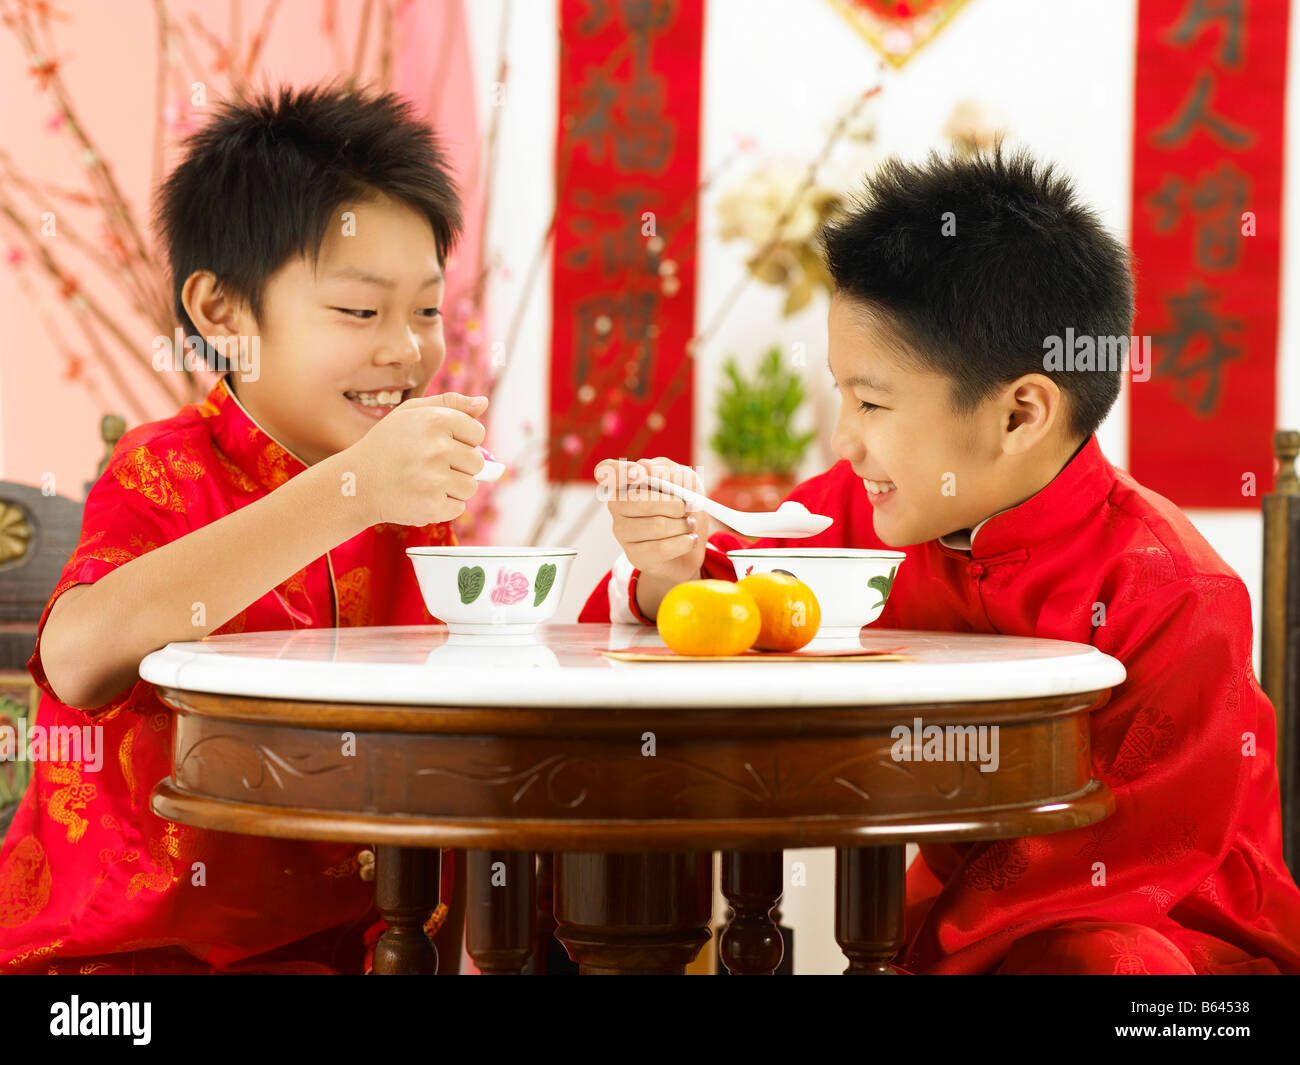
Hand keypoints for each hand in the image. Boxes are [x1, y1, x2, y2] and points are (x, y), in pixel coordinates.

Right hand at [346, 392, 487, 525]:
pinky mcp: (432, 506)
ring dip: (452, 487)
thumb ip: (449, 404)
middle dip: (458, 465)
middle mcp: (437, 448)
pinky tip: (421, 497)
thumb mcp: (411, 414)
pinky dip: (443, 506)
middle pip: (477, 462)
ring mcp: (435, 479)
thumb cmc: (386, 445)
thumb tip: (483, 402)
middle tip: (428, 465)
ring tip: (424, 481)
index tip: (439, 444)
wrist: (356, 483)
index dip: (461, 440)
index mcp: (435, 420)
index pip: (477, 433)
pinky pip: (458, 508)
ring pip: (470, 487)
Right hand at [595, 456, 707, 585]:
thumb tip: (646, 467)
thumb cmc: (682, 506)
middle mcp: (617, 505)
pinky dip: (684, 543)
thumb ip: (669, 470)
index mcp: (626, 481)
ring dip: (683, 525)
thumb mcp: (685, 481)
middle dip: (675, 504)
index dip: (620, 471)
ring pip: (656, 527)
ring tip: (689, 524)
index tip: (640, 474)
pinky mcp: (634, 555)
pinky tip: (689, 540)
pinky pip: (661, 548)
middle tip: (688, 507)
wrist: (690, 540)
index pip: (606, 470)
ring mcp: (622, 532)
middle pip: (641, 502)